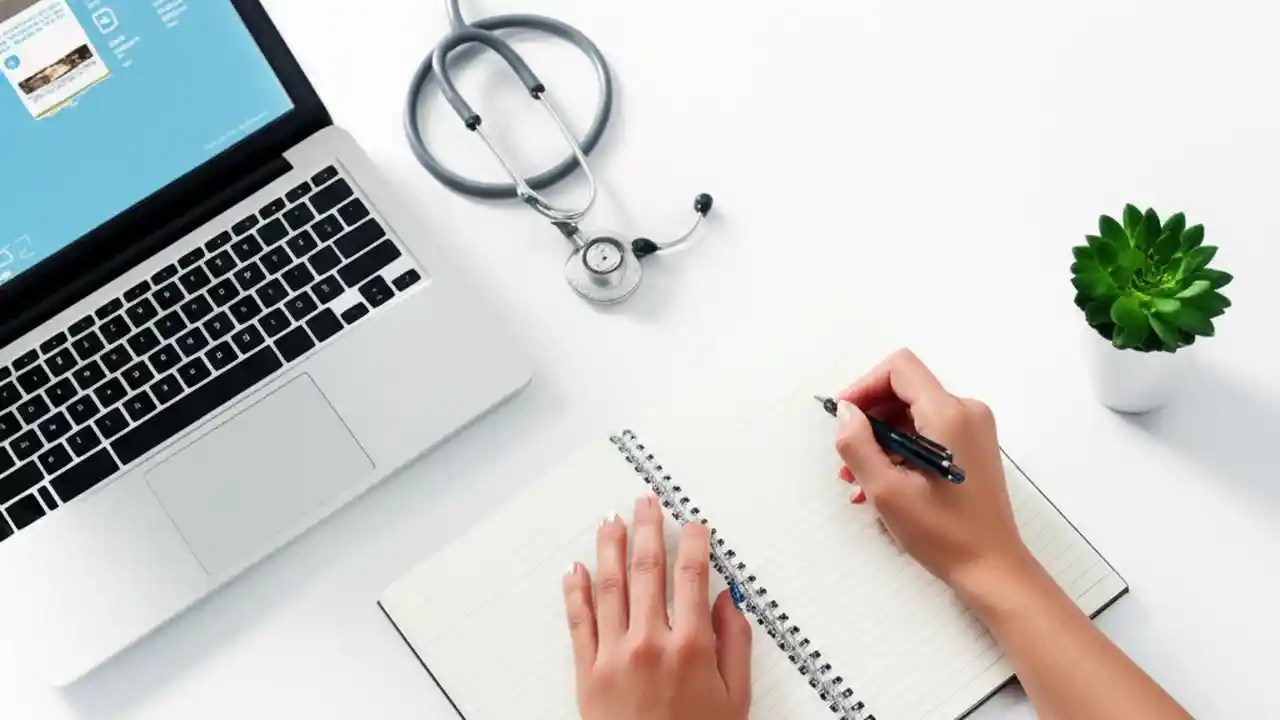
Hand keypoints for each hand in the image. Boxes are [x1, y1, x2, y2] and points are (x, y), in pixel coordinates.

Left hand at [562, 495, 751, 719]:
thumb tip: (728, 600)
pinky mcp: (587, 673)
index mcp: (691, 647)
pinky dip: (576, 590)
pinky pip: (578, 621)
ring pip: (609, 586)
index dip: (694, 544)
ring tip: (610, 520)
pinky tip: (576, 568)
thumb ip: (734, 644)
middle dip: (647, 530)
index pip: (693, 577)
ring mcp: (613, 656)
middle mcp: (649, 643)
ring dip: (609, 547)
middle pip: (647, 570)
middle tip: (645, 502)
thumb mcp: (735, 699)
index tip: (693, 525)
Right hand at [833, 349, 1036, 593]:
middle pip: (905, 392)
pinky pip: (928, 433)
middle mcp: (966, 412)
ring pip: (913, 416)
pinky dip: (902, 452)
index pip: (900, 369)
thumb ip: (858, 444)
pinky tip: (883, 485)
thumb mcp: (887, 490)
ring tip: (858, 480)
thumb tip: (845, 413)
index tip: (844, 417)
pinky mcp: (973, 448)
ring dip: (881, 441)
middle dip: (870, 420)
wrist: (992, 568)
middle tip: (846, 458)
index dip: (864, 386)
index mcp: (949, 414)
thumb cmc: (944, 534)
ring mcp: (973, 430)